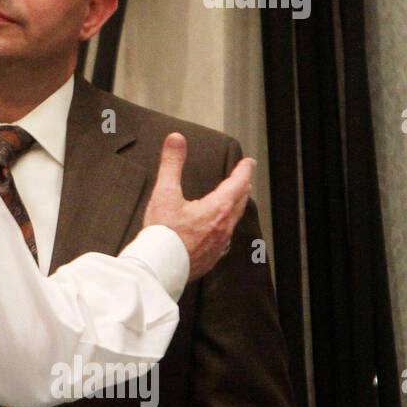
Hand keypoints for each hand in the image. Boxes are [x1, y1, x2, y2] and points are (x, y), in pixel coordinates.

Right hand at [143, 133, 253, 281]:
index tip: (249, 163)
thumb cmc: (162, 233)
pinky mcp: (210, 258)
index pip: (238, 184)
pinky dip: (224, 227)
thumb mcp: (165, 193)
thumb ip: (172, 164)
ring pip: (233, 221)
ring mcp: (218, 244)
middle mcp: (223, 227)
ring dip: (235, 208)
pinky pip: (224, 238)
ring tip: (232, 201)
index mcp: (217, 208)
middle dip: (242, 188)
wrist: (158, 268)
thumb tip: (176, 139)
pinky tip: (217, 230)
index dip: (244, 171)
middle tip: (243, 179)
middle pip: (239, 203)